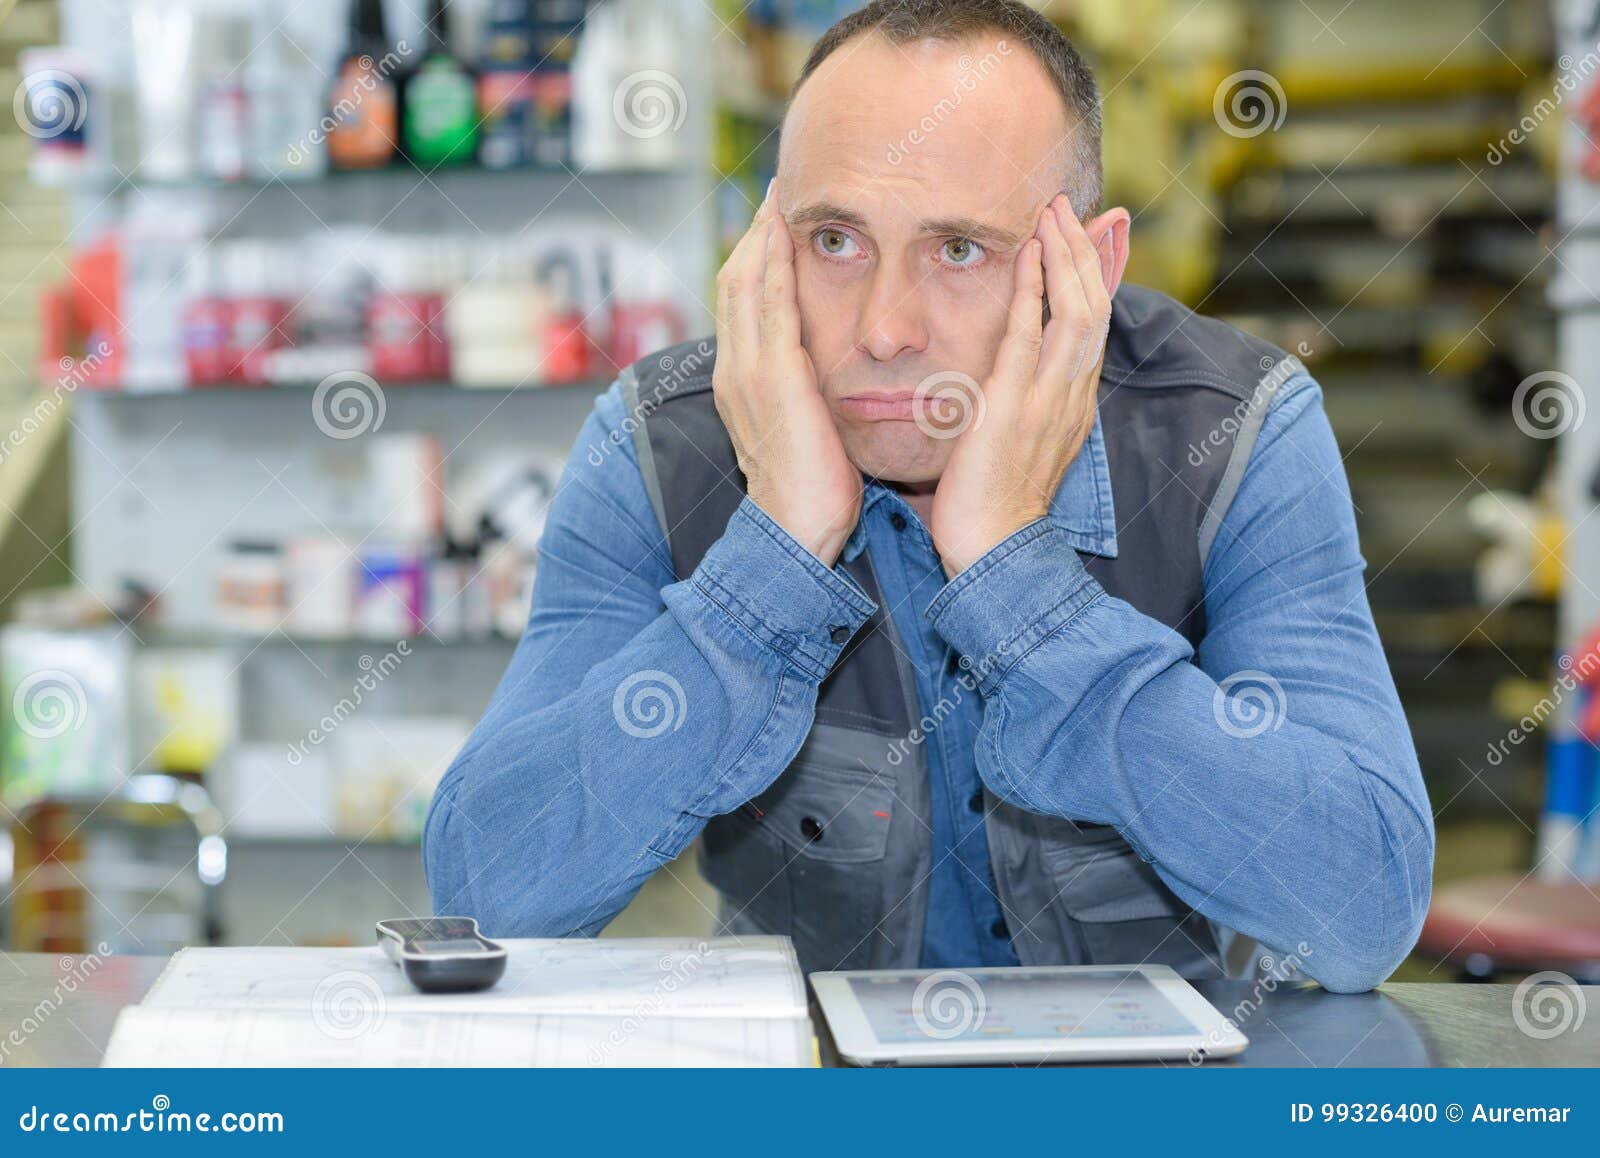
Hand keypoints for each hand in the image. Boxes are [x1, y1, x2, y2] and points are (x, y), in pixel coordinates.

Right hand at [713, 183, 862, 565]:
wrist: (796, 534)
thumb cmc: (813, 496)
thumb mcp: (808, 436)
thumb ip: (811, 401)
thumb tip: (831, 384)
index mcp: (741, 385)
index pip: (743, 307)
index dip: (755, 263)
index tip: (775, 228)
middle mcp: (735, 371)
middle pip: (734, 282)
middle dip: (753, 236)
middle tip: (775, 196)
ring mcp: (747, 371)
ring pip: (744, 281)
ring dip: (762, 235)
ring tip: (779, 197)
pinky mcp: (772, 375)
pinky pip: (770, 302)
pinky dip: (776, 261)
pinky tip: (788, 232)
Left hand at [930, 194, 1110, 577]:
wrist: (993, 552)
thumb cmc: (994, 505)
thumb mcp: (1020, 445)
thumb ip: (1024, 404)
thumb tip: (1015, 377)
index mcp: (1075, 405)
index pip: (1096, 326)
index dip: (1100, 276)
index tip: (1097, 233)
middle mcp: (1072, 396)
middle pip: (1096, 307)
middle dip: (1089, 252)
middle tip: (1074, 207)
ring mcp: (1049, 400)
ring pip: (1077, 311)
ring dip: (1066, 256)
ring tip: (1054, 213)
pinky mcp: (1016, 405)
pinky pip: (1031, 334)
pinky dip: (1034, 289)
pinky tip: (1029, 254)